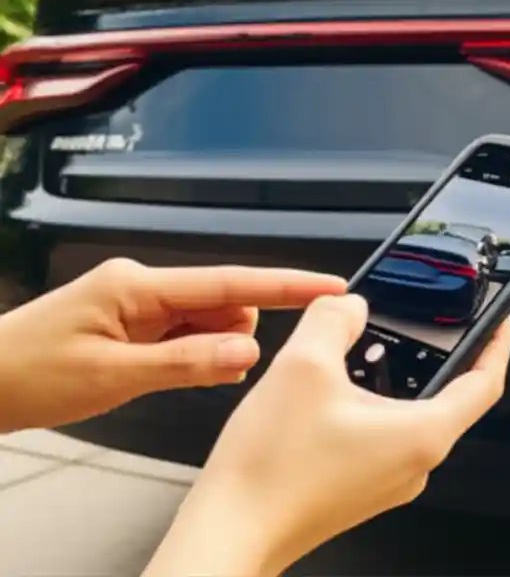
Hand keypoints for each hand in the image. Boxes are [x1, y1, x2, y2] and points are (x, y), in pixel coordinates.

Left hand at [0, 258, 346, 432]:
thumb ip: (188, 362)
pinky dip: (189, 355)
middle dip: (230, 336)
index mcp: (137, 285)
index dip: (285, 285)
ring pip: (205, 322)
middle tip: (204, 372)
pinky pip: (182, 334)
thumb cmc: (26, 375)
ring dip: (206, 351)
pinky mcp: (129, 322)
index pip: (229, 281)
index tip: (329, 287)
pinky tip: (166, 374)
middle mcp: (140, 285)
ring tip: (160, 378)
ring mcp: (135, 303)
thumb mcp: (113, 376)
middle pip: (222, 303)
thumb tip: (248, 348)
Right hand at [145, 295, 509, 576]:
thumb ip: (335, 318)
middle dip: (435, 354)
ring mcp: (389, 481)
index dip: (498, 342)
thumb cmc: (270, 469)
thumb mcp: (303, 365)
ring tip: (363, 349)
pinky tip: (332, 392)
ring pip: (409, 416)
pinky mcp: (361, 489)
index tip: (499, 316)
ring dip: (393, 379)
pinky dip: (369, 406)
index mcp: (424, 435)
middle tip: (422, 321)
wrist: (230, 531)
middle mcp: (416, 464)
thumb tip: (350, 305)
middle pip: (447, 396)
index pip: (486, 382)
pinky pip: (381, 437)